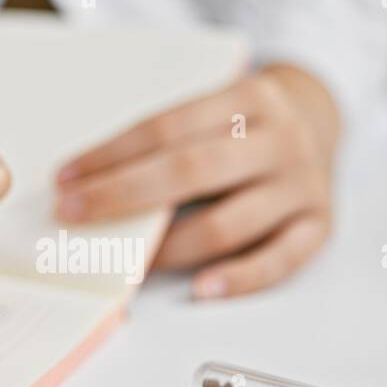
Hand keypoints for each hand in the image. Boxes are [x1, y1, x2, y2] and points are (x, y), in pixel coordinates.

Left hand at [54, 63, 337, 298]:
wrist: (321, 120)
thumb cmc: (245, 123)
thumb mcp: (218, 105)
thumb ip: (172, 135)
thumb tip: (91, 181)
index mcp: (248, 97)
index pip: (167, 128)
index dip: (112, 155)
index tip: (66, 180)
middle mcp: (279, 139)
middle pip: (192, 171)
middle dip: (124, 196)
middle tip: (74, 215)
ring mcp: (303, 185)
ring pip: (229, 223)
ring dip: (170, 248)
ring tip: (126, 263)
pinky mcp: (320, 226)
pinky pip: (279, 260)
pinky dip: (240, 278)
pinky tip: (201, 289)